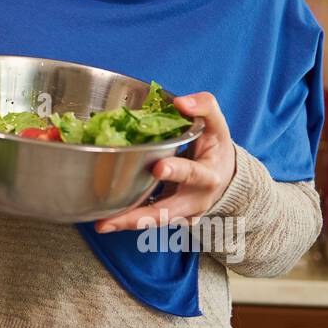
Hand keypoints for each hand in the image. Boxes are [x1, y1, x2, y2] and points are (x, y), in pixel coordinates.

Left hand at [93, 92, 236, 233]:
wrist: (225, 176)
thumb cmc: (215, 147)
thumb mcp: (216, 124)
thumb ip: (203, 107)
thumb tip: (179, 103)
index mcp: (208, 175)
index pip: (194, 174)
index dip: (177, 172)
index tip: (158, 167)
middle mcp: (196, 200)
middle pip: (168, 212)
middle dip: (143, 214)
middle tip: (118, 215)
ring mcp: (183, 214)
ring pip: (154, 222)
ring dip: (128, 223)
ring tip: (103, 224)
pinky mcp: (171, 220)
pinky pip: (148, 222)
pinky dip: (128, 221)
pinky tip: (106, 221)